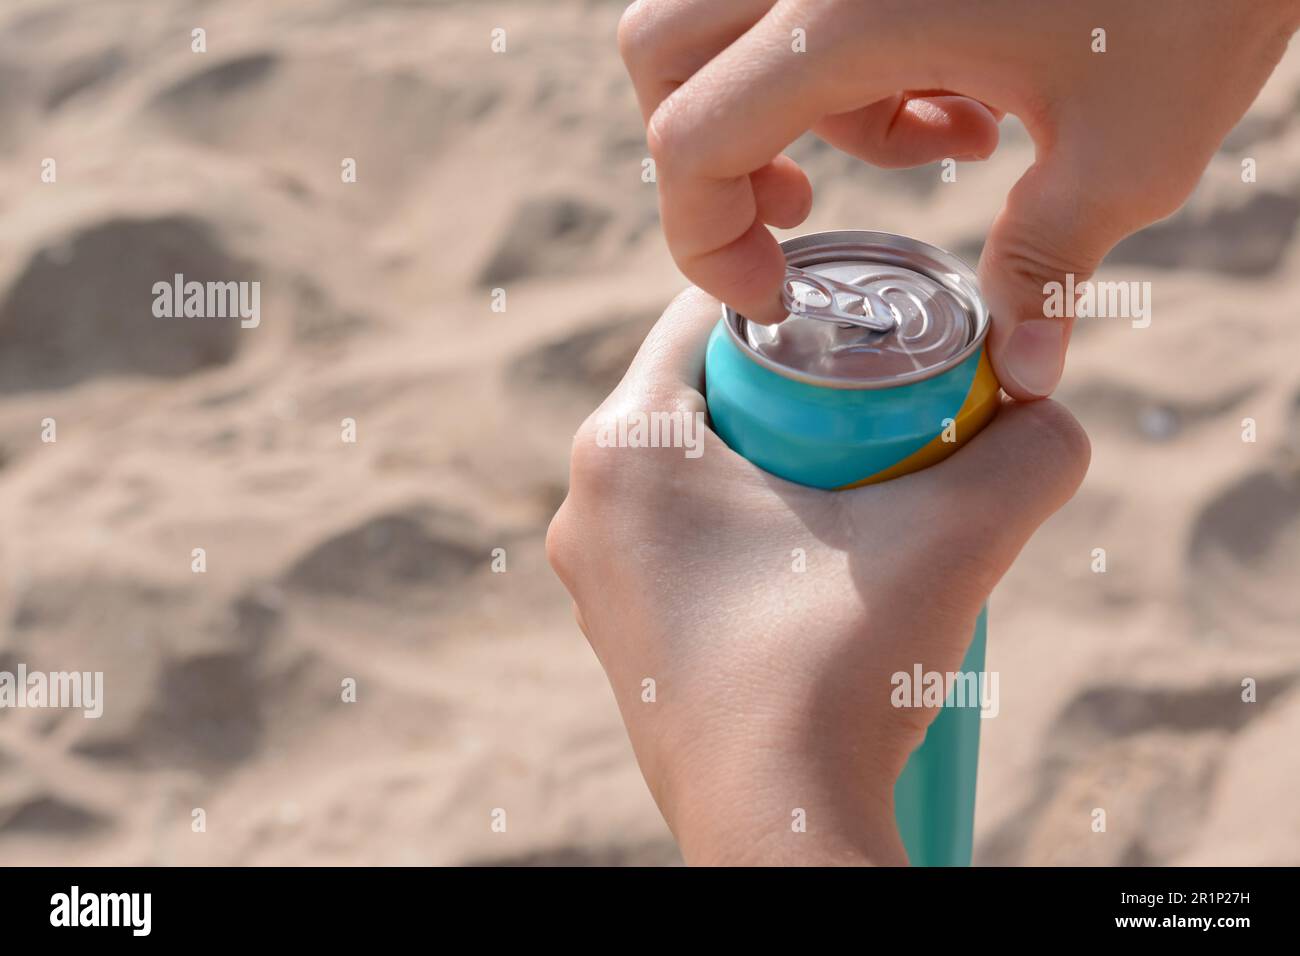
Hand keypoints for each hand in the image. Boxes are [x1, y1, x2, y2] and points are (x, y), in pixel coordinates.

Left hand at [546, 289, 1089, 864]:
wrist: (780, 829)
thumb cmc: (835, 673)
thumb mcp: (954, 539)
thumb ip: (1030, 454)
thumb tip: (1057, 416)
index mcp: (625, 448)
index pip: (710, 317)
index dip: (801, 302)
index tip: (869, 326)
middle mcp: (586, 507)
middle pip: (708, 398)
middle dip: (802, 395)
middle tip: (887, 417)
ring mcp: (598, 579)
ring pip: (698, 474)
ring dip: (780, 469)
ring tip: (867, 500)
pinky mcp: (625, 636)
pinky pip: (686, 541)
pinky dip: (752, 531)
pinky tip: (821, 571)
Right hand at [618, 0, 1299, 398]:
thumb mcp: (1130, 149)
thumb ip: (1049, 267)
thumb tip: (1023, 376)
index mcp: (846, 13)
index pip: (690, 136)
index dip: (706, 239)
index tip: (774, 296)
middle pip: (664, 55)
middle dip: (712, 153)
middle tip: (803, 207)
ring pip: (730, 22)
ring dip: (797, 105)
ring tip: (940, 139)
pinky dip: (849, 59)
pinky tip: (965, 91)